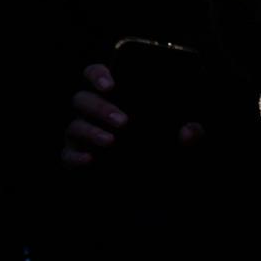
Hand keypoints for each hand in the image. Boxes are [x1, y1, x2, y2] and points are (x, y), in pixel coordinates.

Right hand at [60, 63, 202, 167]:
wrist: (156, 187)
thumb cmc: (167, 152)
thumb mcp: (187, 144)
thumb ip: (194, 134)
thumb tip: (188, 132)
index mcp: (115, 96)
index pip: (95, 74)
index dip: (98, 75)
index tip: (112, 86)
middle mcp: (93, 112)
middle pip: (82, 99)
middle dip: (101, 108)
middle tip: (124, 122)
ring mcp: (81, 136)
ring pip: (74, 126)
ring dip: (92, 132)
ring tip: (112, 141)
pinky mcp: (75, 159)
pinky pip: (66, 155)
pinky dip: (76, 156)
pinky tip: (90, 159)